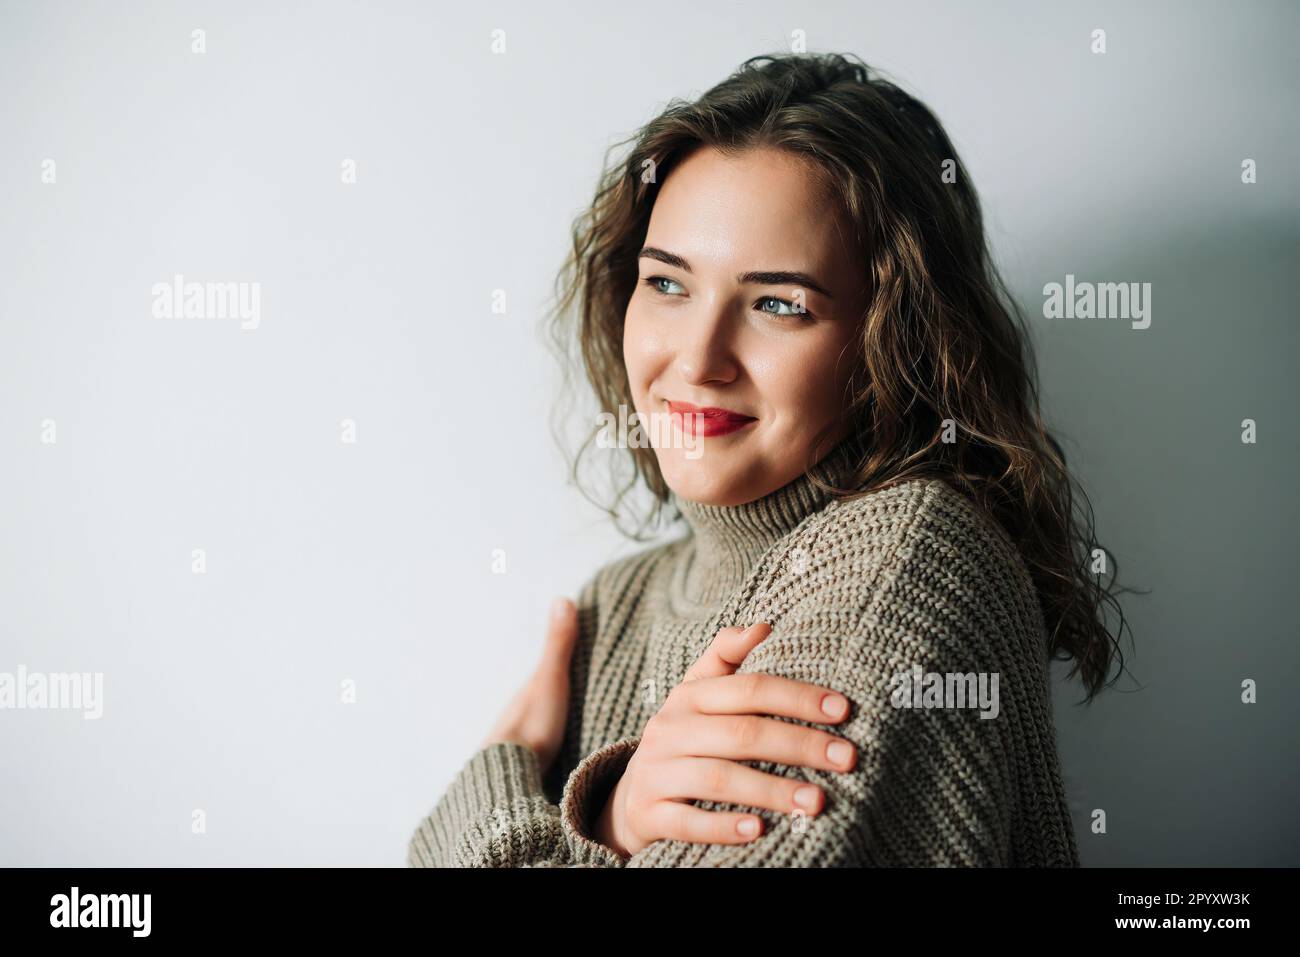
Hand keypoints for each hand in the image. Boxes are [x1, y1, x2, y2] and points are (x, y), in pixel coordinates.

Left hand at [481, 597, 578, 774]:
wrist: (509, 776)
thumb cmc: (531, 726)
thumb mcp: (549, 681)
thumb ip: (557, 646)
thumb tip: (562, 598)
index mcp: (529, 688)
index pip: (550, 664)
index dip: (565, 653)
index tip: (584, 644)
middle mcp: (522, 708)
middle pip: (544, 691)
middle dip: (558, 685)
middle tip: (585, 680)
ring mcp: (523, 736)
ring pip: (542, 718)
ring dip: (556, 714)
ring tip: (578, 714)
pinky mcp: (529, 762)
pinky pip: (545, 742)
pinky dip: (555, 736)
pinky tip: (563, 746)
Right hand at [593, 621, 855, 858]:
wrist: (630, 798)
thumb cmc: (684, 740)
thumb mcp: (698, 694)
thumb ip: (726, 655)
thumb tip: (764, 625)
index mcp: (689, 696)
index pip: (748, 689)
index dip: (797, 697)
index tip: (844, 709)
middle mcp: (670, 730)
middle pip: (741, 733)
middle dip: (799, 744)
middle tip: (847, 758)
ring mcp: (656, 773)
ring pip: (718, 779)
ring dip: (771, 790)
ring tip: (817, 801)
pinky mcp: (648, 814)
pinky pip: (688, 822)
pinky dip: (724, 827)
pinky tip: (760, 831)